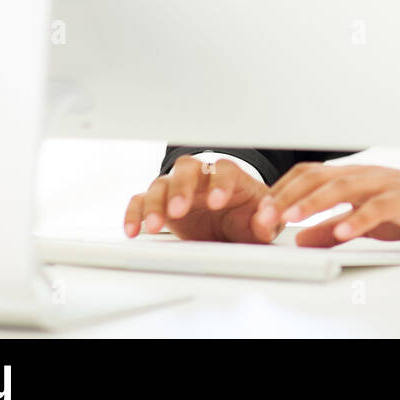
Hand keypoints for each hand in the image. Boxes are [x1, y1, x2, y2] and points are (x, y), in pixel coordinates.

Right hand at [124, 155, 278, 242]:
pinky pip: (141, 201)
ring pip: (161, 183)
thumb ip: (266, 220)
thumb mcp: (264, 222)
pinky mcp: (160, 205)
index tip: (217, 202)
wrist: (233, 226)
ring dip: (155, 203)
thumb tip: (266, 218)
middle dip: (182, 188)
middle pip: (187, 169)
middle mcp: (201, 178)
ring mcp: (178, 188)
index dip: (219, 183)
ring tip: (155, 226)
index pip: (224, 170)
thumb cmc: (249, 218)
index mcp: (230, 177)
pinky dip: (135, 213)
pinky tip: (133, 231)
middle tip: (179, 210)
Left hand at [254, 163, 399, 246]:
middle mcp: (365, 176)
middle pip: (319, 177)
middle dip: (288, 197)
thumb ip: (332, 228)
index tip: (260, 214)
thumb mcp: (365, 220)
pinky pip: (379, 207)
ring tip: (291, 219)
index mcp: (353, 177)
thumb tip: (300, 239)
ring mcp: (385, 185)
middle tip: (264, 218)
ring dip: (314, 203)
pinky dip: (359, 218)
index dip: (282, 192)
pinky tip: (343, 231)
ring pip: (344, 187)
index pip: (308, 176)